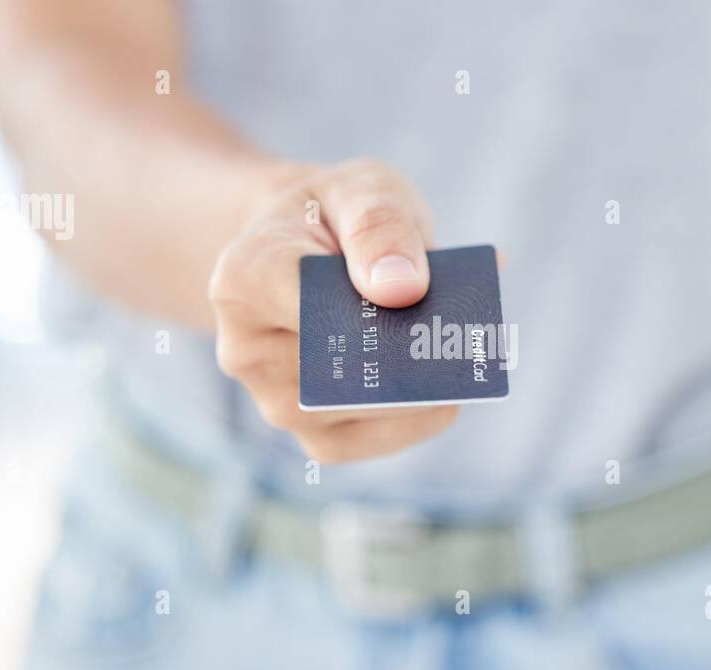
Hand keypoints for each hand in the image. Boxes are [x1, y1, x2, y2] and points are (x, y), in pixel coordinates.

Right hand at [209, 158, 458, 462]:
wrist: (304, 252)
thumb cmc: (335, 218)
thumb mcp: (359, 189)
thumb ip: (379, 224)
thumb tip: (402, 287)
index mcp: (244, 279)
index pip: (308, 304)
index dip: (369, 305)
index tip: (417, 289)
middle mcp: (246, 351)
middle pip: (342, 368)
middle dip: (411, 353)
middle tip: (466, 334)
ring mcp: (276, 401)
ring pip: (363, 411)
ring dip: (425, 386)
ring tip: (463, 350)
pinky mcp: (314, 435)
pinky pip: (375, 439)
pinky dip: (422, 414)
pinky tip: (449, 388)